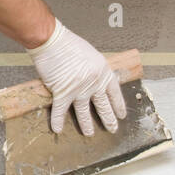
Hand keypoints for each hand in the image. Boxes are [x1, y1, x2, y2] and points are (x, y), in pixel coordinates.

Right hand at [27, 19, 126, 135]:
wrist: (52, 41)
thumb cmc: (68, 44)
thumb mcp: (90, 54)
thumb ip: (94, 69)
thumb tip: (92, 80)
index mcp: (103, 71)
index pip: (114, 92)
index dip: (118, 105)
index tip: (121, 114)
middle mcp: (94, 83)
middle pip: (103, 105)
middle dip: (108, 119)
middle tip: (112, 129)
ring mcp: (79, 89)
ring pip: (84, 111)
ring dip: (86, 124)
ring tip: (89, 133)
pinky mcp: (62, 92)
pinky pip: (60, 110)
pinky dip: (58, 120)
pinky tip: (57, 129)